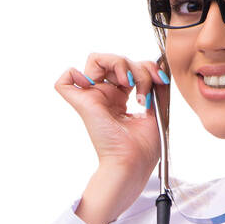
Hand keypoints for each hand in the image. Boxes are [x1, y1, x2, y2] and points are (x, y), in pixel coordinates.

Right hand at [54, 52, 168, 180]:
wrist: (132, 163)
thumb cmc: (143, 148)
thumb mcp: (158, 110)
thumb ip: (157, 87)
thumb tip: (158, 68)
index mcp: (120, 99)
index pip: (129, 67)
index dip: (147, 68)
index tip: (160, 81)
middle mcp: (105, 96)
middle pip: (116, 60)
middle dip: (138, 68)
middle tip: (145, 89)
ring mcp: (92, 98)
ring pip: (96, 60)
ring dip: (118, 63)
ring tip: (128, 82)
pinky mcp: (82, 104)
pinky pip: (64, 82)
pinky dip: (74, 74)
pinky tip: (93, 83)